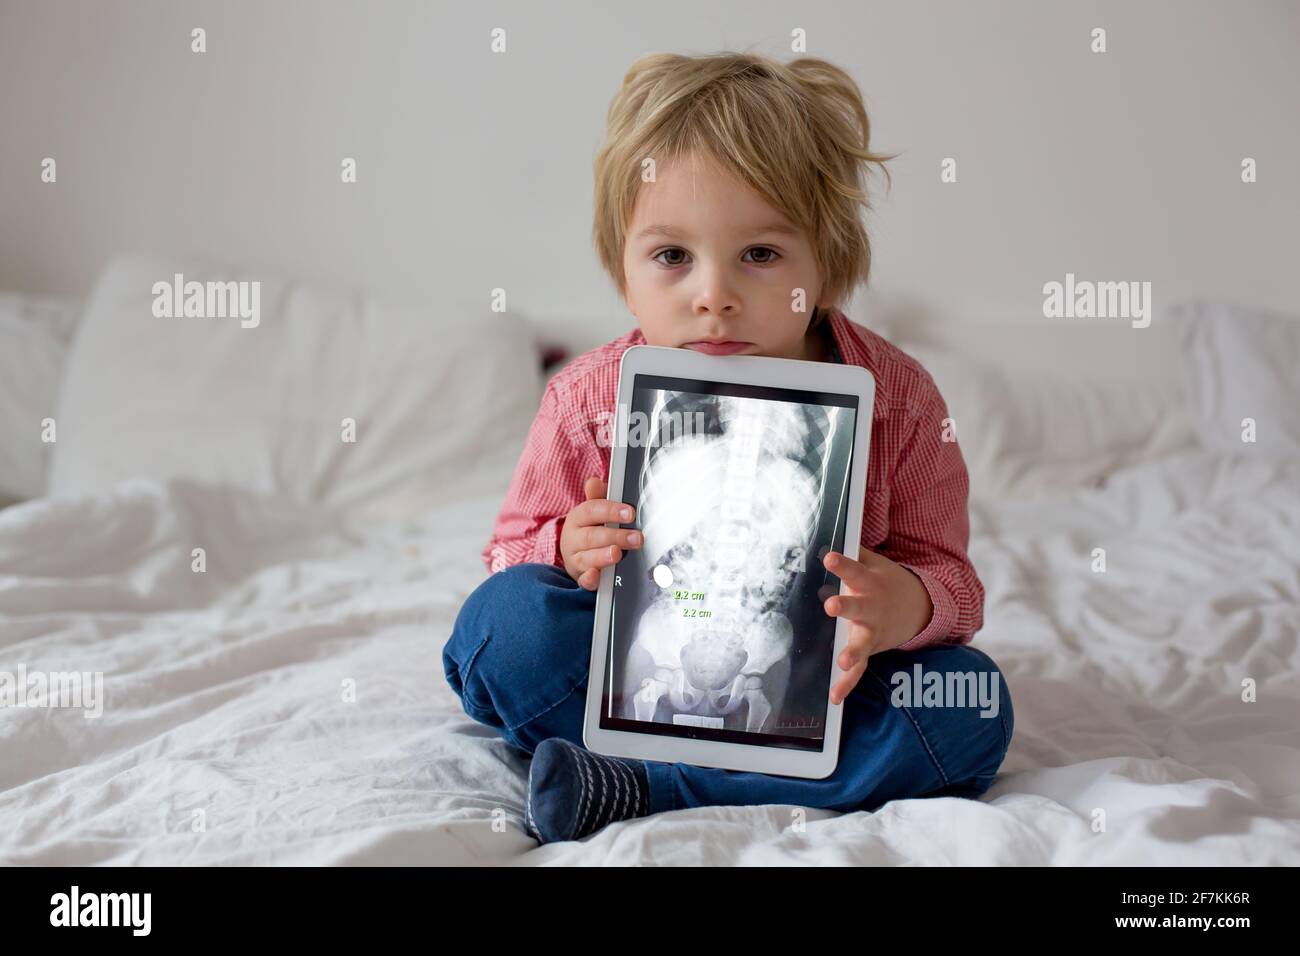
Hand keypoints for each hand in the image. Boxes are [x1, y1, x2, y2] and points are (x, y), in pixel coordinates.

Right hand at [559, 477, 641, 589]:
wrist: (575, 554)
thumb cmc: (590, 528)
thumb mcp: (594, 511)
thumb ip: (598, 497)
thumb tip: (594, 482)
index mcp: (578, 518)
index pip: (591, 510)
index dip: (610, 510)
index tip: (629, 513)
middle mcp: (574, 538)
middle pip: (592, 536)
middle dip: (615, 536)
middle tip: (636, 537)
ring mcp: (576, 559)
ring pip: (587, 558)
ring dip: (602, 556)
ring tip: (617, 553)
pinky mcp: (581, 577)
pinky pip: (583, 579)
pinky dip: (589, 578)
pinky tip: (596, 575)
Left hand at [821, 546, 933, 704]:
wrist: (920, 607)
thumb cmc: (886, 581)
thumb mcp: (874, 562)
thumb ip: (853, 552)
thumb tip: (828, 534)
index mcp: (870, 584)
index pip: (855, 571)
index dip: (842, 565)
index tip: (829, 557)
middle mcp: (872, 608)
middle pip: (858, 607)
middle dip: (846, 607)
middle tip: (831, 606)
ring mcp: (873, 632)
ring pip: (862, 643)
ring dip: (852, 652)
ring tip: (842, 661)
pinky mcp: (871, 649)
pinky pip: (859, 670)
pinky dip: (847, 684)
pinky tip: (833, 697)